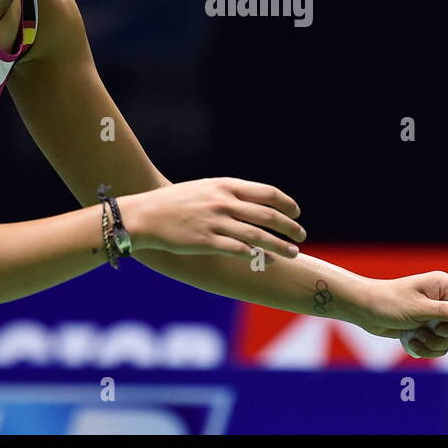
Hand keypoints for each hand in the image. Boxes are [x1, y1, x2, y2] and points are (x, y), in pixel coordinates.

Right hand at [120, 177, 305, 259]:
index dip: (285, 203)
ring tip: (293, 254)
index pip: (266, 192)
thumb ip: (229, 194)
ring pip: (257, 235)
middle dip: (289, 226)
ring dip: (279, 245)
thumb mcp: (205, 188)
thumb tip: (254, 202)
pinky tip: (268, 262)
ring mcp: (214, 222)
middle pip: (266, 215)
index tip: (296, 212)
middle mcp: (223, 202)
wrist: (145, 215)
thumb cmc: (176, 202)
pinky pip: (238, 250)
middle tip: (301, 236)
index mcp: (225, 186)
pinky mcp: (205, 241)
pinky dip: (257, 256)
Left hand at [356, 271, 447, 358]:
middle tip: (436, 331)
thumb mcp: (416, 308)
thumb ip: (443, 312)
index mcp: (444, 286)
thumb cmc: (387, 302)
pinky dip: (426, 348)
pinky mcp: (429, 330)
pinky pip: (439, 347)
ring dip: (435, 343)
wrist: (364, 311)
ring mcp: (437, 316)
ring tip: (416, 335)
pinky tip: (411, 341)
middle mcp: (444, 300)